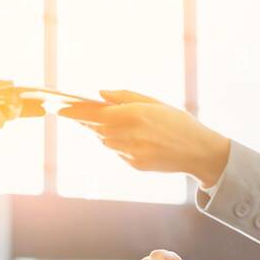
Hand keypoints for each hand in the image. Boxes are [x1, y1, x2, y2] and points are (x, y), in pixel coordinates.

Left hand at [58, 89, 230, 184]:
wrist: (200, 152)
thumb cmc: (179, 122)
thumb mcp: (156, 102)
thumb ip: (126, 97)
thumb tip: (100, 94)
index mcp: (136, 114)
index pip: (96, 113)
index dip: (75, 111)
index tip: (59, 107)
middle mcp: (131, 135)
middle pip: (96, 128)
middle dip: (83, 120)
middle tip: (69, 111)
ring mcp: (132, 153)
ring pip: (104, 141)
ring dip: (98, 131)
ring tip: (94, 121)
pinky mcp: (135, 165)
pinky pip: (117, 152)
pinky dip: (115, 143)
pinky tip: (120, 136)